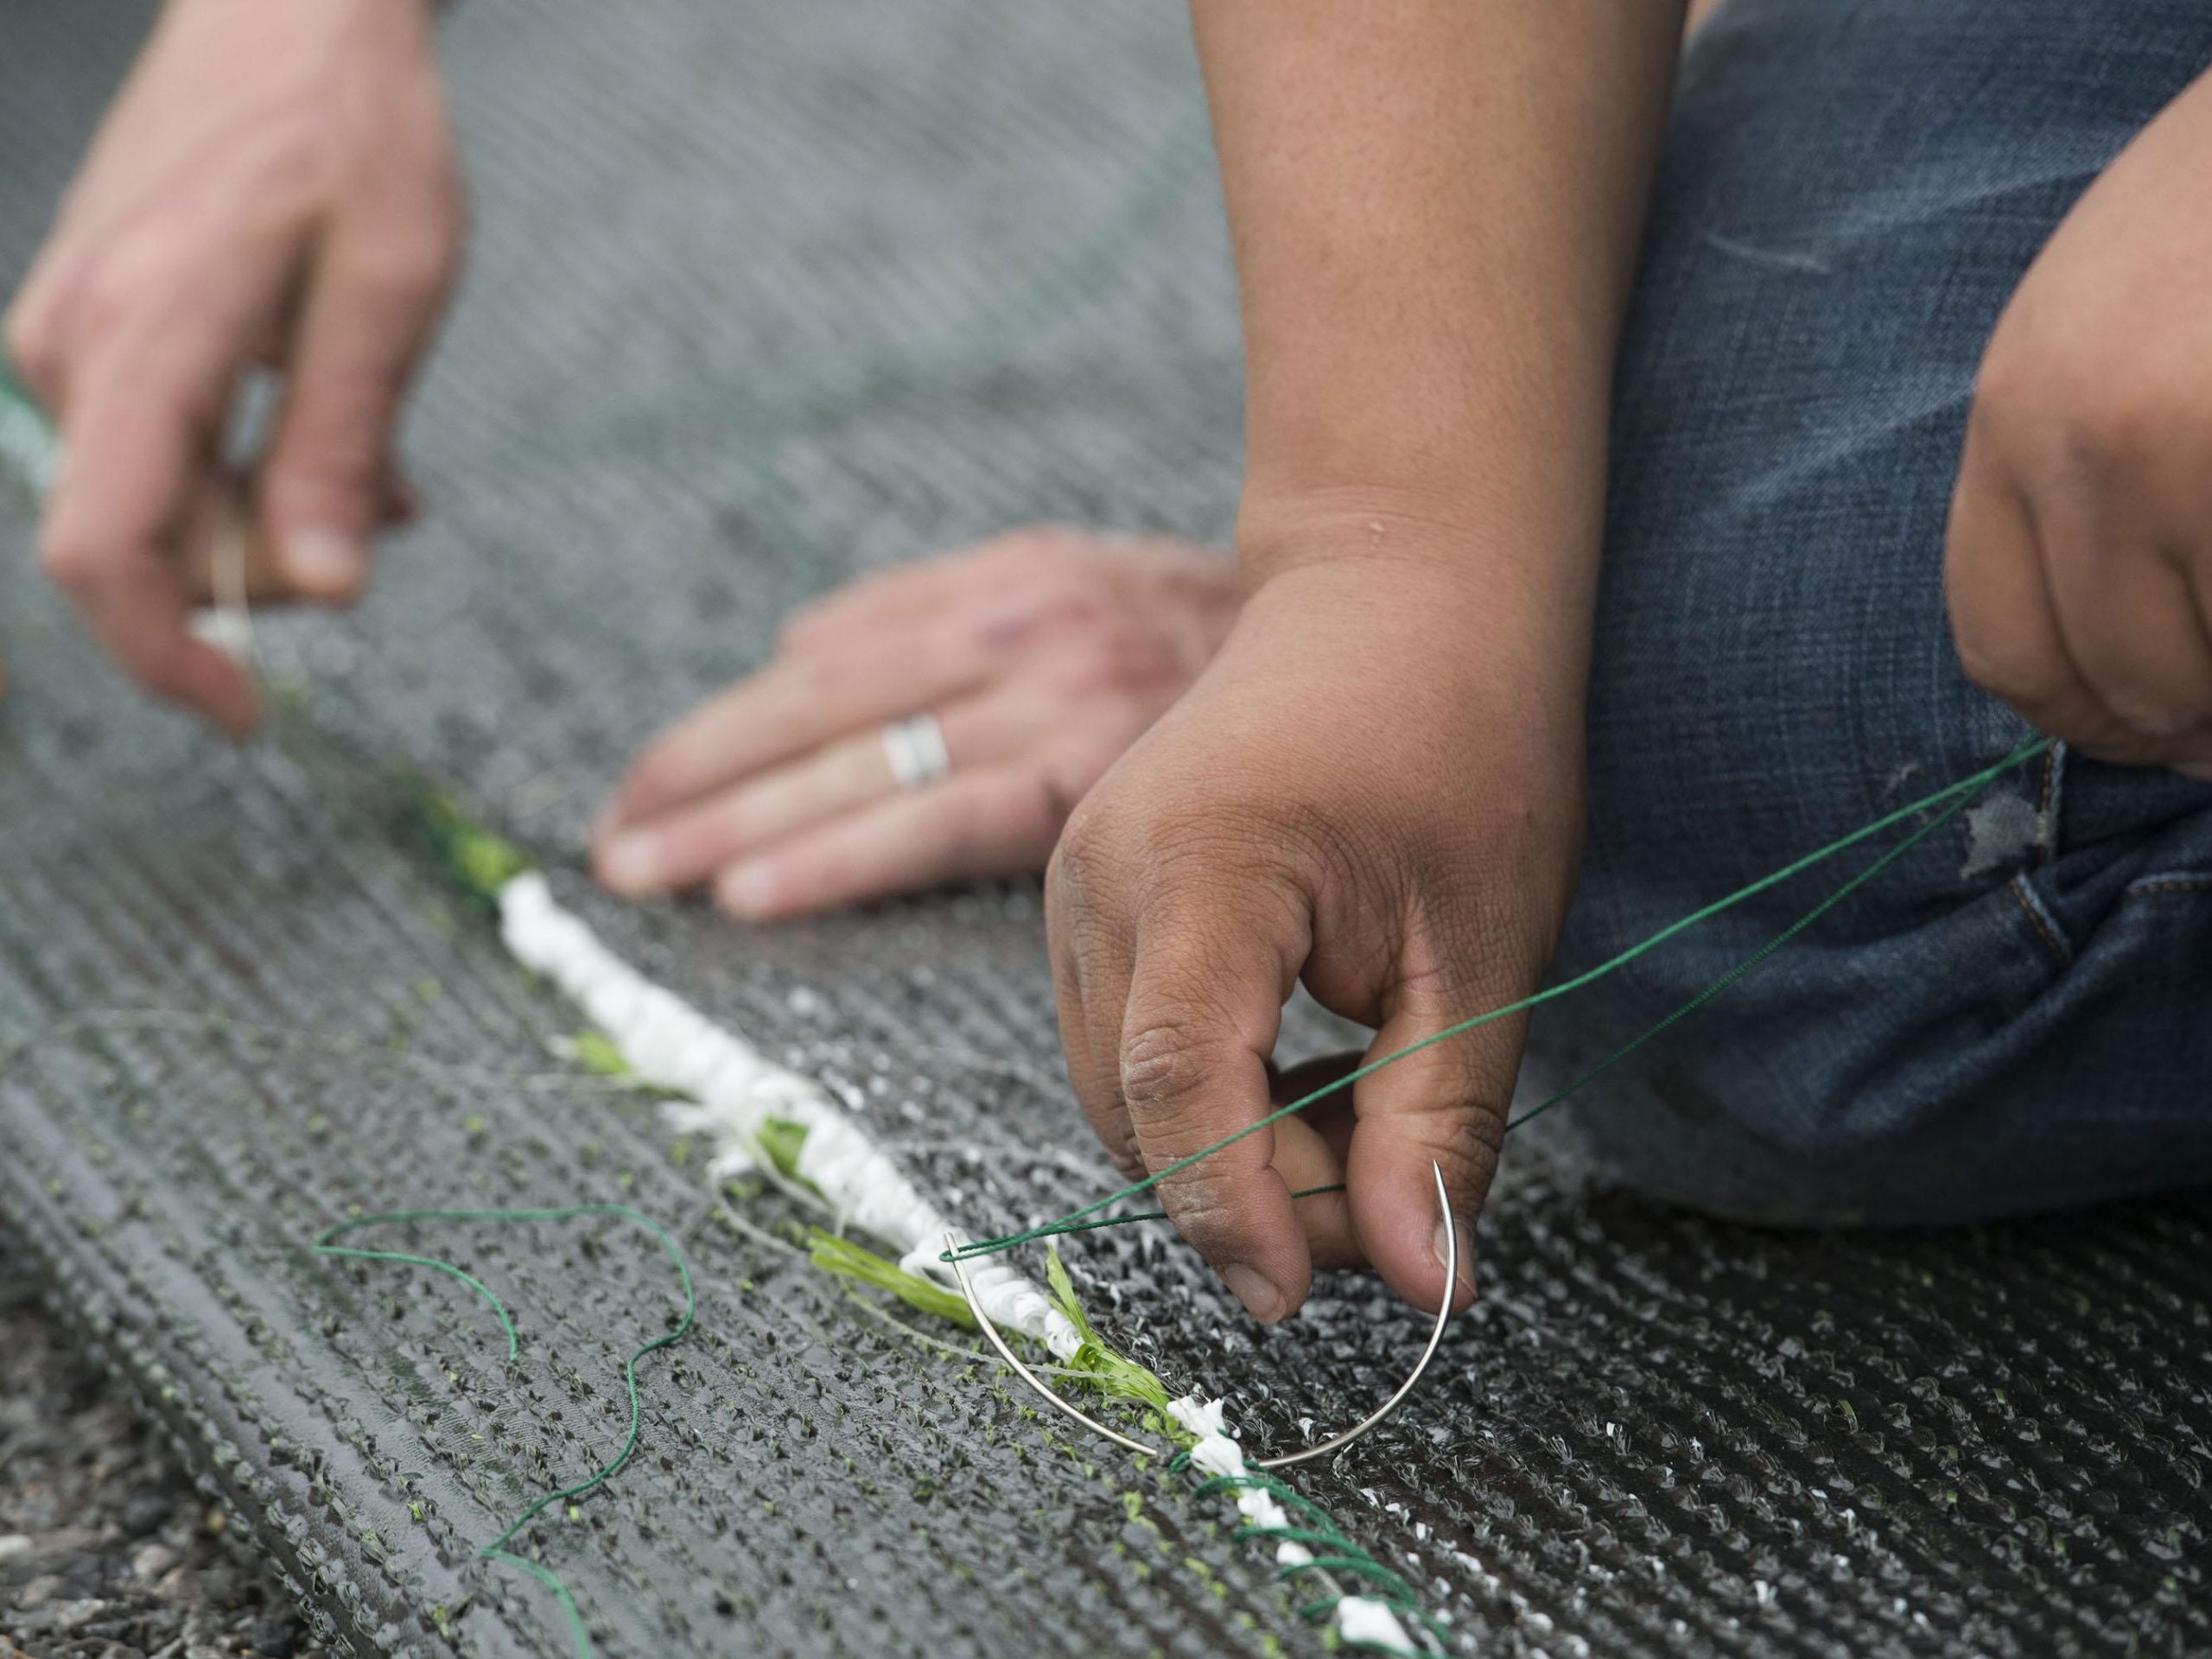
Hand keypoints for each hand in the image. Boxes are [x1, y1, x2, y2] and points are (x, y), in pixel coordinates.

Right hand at [4, 0, 461, 732]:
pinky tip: (331, 432)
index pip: (105, 553)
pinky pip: (161, 447)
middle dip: (268, 568)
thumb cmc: (352, 133)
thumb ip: (341, 443)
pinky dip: (247, 468)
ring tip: (380, 469)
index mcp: (144, 338)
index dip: (167, 656)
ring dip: (270, 515)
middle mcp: (74, 347)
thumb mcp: (391, 293)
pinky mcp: (93, 328)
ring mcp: (69, 335)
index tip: (251, 711)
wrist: (292, 14)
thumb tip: (325, 591)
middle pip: (150, 542)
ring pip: (162, 501)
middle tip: (384, 518)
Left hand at [593, 528, 1243, 915]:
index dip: (728, 729)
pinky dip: (843, 851)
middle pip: (829, 712)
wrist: (1398, 626)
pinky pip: (943, 817)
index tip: (644, 788)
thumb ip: (952, 616)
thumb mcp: (1086, 585)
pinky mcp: (1103, 769)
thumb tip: (811, 644)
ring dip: (743, 822)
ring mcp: (1062, 700)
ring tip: (651, 874)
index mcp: (1013, 588)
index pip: (837, 661)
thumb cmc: (1223, 644)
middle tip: (610, 852)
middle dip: (704, 779)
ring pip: (867, 762)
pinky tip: (759, 888)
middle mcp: (1025, 634)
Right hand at [1047, 512, 1588, 1321]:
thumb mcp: (1483, 946)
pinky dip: (1200, 1098)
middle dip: (1254, 1193)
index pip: (1182, 1087)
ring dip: (1227, 1149)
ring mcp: (1072, 882)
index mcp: (1206, 864)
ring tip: (1360, 1101)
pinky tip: (1300, 1062)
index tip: (1313, 1297)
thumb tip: (1422, 1288)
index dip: (1241, 1212)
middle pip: (1137, 1113)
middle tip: (1393, 1182)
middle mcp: (1100, 874)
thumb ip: (1438, 1122)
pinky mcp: (1079, 897)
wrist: (1393, 590)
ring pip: (1118, 1098)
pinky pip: (1117, 1050)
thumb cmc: (1462, 736)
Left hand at [1946, 73, 2211, 779]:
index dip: (2075, 717)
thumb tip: (2126, 676)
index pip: (1999, 638)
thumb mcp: (2097, 336)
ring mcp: (2183, 447)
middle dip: (2185, 722)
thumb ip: (2076, 479)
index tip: (2141, 736)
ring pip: (2206, 661)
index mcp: (2010, 416)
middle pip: (2114, 671)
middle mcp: (2081, 438)